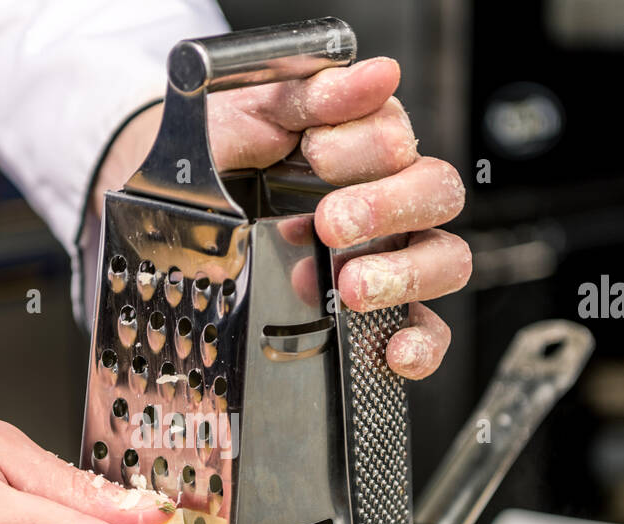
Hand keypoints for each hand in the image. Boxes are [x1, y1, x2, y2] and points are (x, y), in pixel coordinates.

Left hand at [207, 57, 468, 379]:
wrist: (177, 207)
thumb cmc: (224, 154)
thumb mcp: (253, 115)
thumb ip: (313, 96)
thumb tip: (379, 74)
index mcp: (366, 145)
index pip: (400, 137)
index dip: (364, 147)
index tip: (315, 153)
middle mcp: (390, 201)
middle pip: (437, 193)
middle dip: (388, 208)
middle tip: (330, 222)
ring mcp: (391, 258)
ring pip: (445, 259)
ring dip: (406, 274)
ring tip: (351, 286)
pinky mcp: (383, 315)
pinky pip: (427, 332)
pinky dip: (420, 344)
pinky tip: (392, 349)